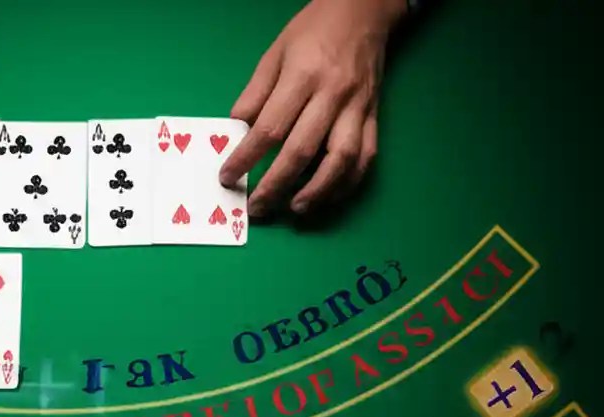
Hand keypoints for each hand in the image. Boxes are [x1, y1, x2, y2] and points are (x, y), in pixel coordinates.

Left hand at [219, 0, 406, 216]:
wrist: (363, 12)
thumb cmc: (313, 31)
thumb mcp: (274, 53)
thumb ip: (255, 94)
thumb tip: (237, 130)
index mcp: (302, 77)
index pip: (269, 128)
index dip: (246, 158)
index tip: (228, 178)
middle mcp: (332, 96)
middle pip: (302, 151)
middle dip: (276, 186)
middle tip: (257, 208)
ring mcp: (357, 109)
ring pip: (341, 160)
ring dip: (318, 192)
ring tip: (295, 209)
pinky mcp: (375, 116)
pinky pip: (366, 157)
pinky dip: (348, 183)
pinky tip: (328, 196)